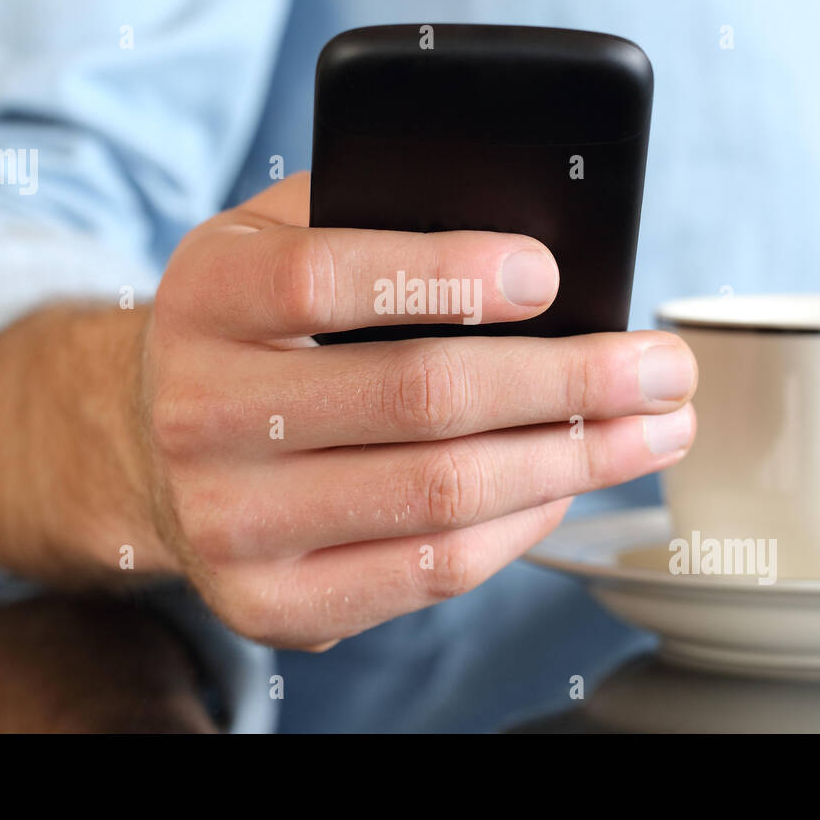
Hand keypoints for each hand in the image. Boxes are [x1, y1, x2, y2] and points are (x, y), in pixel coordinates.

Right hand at [141, 172, 696, 648]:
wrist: (155, 445)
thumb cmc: (252, 326)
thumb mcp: (274, 240)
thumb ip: (369, 216)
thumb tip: (528, 230)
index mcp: (205, 299)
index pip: (326, 280)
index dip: (449, 274)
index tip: (551, 274)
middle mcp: (201, 417)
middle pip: (416, 397)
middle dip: (570, 381)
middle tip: (663, 366)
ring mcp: (231, 524)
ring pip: (442, 494)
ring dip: (574, 459)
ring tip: (652, 430)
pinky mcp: (272, 603)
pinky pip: (432, 571)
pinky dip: (521, 525)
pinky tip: (568, 484)